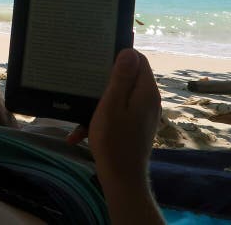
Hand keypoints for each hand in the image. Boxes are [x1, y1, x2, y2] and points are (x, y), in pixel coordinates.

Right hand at [67, 49, 160, 185]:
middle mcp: (150, 101)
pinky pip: (119, 113)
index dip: (121, 56)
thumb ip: (121, 78)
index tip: (99, 59)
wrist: (122, 179)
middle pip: (130, 77)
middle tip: (85, 81)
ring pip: (121, 96)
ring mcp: (144, 115)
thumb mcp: (111, 105)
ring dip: (101, 101)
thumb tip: (129, 51)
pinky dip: (103, 118)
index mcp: (146, 92)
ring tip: (80, 109)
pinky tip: (81, 132)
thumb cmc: (113, 140)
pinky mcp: (137, 127)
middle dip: (107, 79)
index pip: (139, 60)